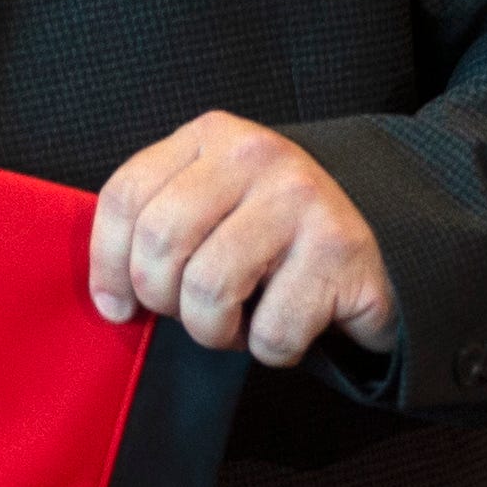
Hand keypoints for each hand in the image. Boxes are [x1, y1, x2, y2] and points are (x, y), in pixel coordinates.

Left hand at [87, 111, 397, 367]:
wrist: (379, 241)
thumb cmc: (269, 234)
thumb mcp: (209, 203)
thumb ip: (156, 224)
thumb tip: (109, 298)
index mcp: (210, 135)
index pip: (126, 197)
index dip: (107, 263)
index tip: (115, 306)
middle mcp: (257, 155)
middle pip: (160, 242)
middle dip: (162, 300)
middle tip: (188, 313)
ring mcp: (303, 198)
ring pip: (209, 290)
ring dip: (213, 331)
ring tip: (234, 325)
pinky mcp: (342, 251)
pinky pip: (271, 331)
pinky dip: (269, 350)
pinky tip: (287, 326)